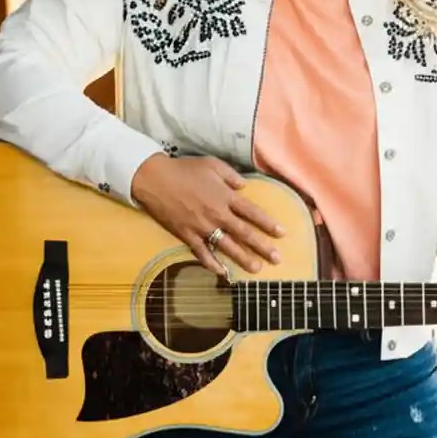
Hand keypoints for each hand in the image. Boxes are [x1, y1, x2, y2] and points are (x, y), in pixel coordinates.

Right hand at [130, 154, 284, 276]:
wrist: (155, 179)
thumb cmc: (184, 169)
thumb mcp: (212, 164)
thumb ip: (231, 176)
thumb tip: (244, 187)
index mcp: (225, 196)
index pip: (252, 213)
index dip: (268, 224)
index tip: (281, 234)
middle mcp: (217, 214)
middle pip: (244, 233)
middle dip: (262, 246)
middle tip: (277, 259)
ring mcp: (202, 227)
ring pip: (226, 246)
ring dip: (243, 259)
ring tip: (257, 269)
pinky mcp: (187, 235)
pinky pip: (202, 253)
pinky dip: (212, 264)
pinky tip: (223, 273)